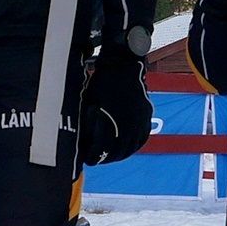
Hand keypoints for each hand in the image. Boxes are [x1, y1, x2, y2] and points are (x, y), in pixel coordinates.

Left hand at [77, 45, 154, 166]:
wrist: (121, 64)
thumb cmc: (100, 83)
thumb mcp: (88, 104)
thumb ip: (86, 124)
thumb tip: (80, 142)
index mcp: (112, 123)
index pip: (102, 150)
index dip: (94, 157)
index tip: (87, 160)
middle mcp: (129, 125)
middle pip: (118, 151)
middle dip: (106, 158)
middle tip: (97, 159)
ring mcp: (140, 121)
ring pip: (131, 146)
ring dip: (120, 154)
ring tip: (111, 156)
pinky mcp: (146, 115)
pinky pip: (142, 137)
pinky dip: (133, 145)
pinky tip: (127, 147)